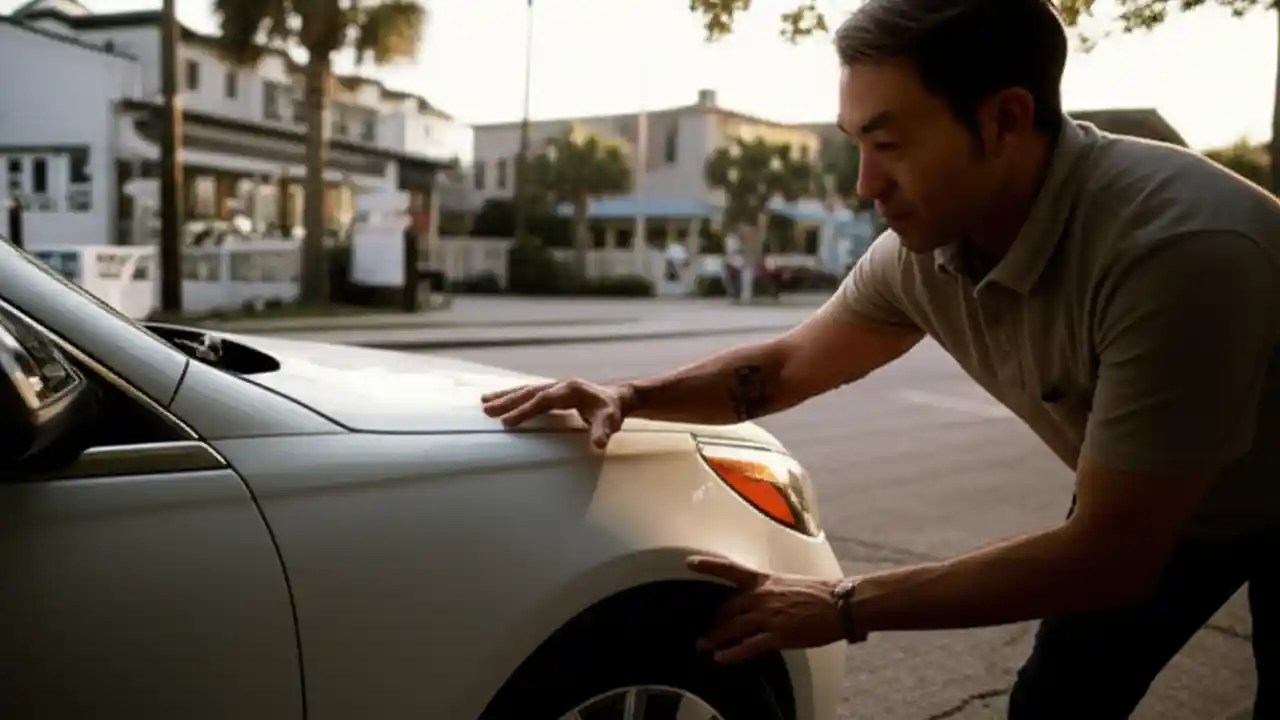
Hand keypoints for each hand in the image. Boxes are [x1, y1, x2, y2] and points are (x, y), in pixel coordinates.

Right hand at [481, 379, 630, 448]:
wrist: (616, 398)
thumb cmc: (611, 411)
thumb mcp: (610, 421)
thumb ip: (604, 431)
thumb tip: (599, 443)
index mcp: (570, 390)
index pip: (543, 400)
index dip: (526, 410)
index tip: (508, 420)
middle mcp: (559, 385)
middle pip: (529, 392)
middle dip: (508, 401)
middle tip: (487, 410)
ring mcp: (554, 386)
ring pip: (526, 389)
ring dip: (506, 396)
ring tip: (484, 402)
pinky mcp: (552, 391)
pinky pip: (529, 392)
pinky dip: (513, 395)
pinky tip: (500, 399)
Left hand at [687, 555, 845, 663]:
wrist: (842, 603)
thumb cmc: (821, 592)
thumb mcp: (790, 583)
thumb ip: (772, 590)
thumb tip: (760, 598)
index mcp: (766, 580)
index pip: (732, 569)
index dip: (709, 565)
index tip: (689, 562)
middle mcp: (763, 596)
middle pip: (728, 608)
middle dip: (713, 620)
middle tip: (702, 629)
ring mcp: (769, 616)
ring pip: (734, 627)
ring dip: (715, 637)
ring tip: (702, 645)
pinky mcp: (779, 635)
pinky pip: (750, 646)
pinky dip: (733, 653)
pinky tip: (722, 658)